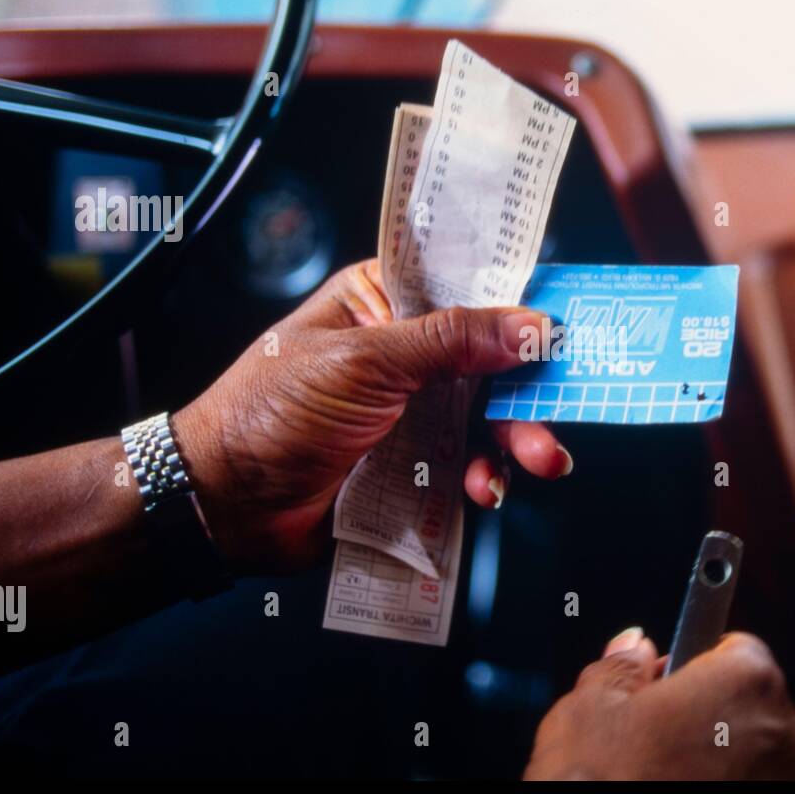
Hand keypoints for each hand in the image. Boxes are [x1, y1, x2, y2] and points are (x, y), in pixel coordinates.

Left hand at [174, 260, 572, 574]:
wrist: (225, 508)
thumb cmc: (271, 414)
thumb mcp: (365, 362)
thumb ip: (452, 340)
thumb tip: (531, 324)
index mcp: (383, 302)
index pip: (466, 285)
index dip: (519, 301)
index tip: (568, 320)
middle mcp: (403, 353)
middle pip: (490, 359)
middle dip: (527, 388)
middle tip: (555, 412)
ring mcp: (409, 412)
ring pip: (486, 417)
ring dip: (516, 438)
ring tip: (535, 461)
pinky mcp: (411, 466)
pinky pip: (467, 466)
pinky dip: (484, 478)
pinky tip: (482, 491)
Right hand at [525, 629, 794, 779]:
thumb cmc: (604, 788)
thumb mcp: (587, 714)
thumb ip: (620, 668)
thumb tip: (633, 647)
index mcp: (747, 682)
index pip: (734, 650)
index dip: (692, 671)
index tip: (666, 695)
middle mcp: (792, 735)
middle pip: (753, 706)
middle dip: (713, 720)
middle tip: (660, 749)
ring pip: (762, 758)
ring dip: (728, 764)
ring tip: (671, 782)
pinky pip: (765, 790)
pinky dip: (739, 792)